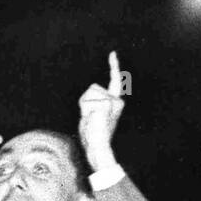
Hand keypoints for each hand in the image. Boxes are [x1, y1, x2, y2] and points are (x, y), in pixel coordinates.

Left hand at [78, 51, 124, 171]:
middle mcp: (116, 100)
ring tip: (91, 119)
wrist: (98, 147)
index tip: (112, 53)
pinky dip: (84, 109)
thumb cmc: (93, 136)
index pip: (115, 81)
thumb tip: (89, 101)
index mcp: (115, 103)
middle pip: (93, 87)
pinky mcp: (105, 104)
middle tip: (91, 118)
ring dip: (84, 105)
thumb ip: (94, 104)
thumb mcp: (94, 115)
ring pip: (89, 92)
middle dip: (86, 101)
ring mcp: (112, 101)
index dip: (113, 66)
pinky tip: (91, 119)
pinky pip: (86, 100)